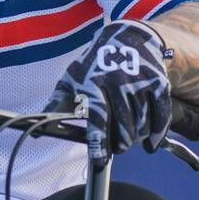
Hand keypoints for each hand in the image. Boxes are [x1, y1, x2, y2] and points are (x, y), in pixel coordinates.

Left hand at [44, 19, 172, 162]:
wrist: (128, 39)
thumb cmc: (94, 66)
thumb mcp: (72, 79)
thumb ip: (56, 105)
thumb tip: (37, 131)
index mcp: (93, 84)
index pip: (97, 117)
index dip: (99, 140)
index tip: (100, 160)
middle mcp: (118, 82)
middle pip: (124, 126)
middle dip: (121, 143)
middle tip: (119, 147)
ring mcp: (140, 82)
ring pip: (142, 124)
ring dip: (137, 137)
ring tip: (130, 136)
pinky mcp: (158, 83)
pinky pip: (161, 116)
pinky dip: (157, 133)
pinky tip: (151, 143)